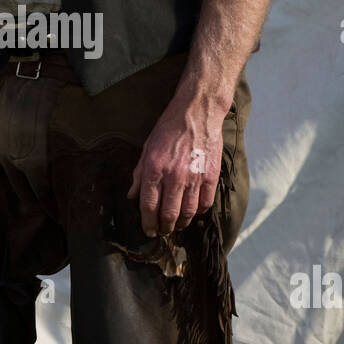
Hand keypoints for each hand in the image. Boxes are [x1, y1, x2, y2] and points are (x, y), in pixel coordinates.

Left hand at [127, 98, 227, 237]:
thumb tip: (132, 196)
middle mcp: (174, 176)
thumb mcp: (147, 148)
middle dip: (164, 228)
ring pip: (188, 212)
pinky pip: (205, 202)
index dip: (147, 223)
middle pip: (168, 214)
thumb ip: (139, 174)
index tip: (148, 231)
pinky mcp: (211, 175)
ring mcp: (194, 177)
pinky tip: (194, 211)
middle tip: (163, 232)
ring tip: (178, 225)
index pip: (148, 206)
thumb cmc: (169, 128)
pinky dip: (199, 211)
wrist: (197, 112)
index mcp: (154, 169)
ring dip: (182, 223)